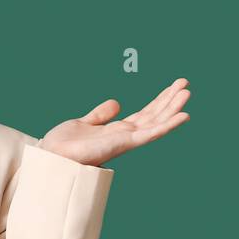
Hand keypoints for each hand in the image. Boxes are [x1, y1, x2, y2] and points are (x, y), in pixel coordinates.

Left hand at [39, 77, 190, 167]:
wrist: (51, 155)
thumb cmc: (64, 143)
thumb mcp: (84, 122)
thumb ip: (101, 114)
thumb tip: (117, 103)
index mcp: (117, 130)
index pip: (145, 114)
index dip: (159, 101)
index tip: (173, 87)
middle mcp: (125, 136)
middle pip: (154, 115)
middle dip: (170, 100)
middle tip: (185, 83)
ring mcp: (126, 140)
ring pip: (156, 122)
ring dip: (173, 108)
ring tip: (187, 92)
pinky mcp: (124, 144)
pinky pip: (151, 134)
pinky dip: (167, 125)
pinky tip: (182, 116)